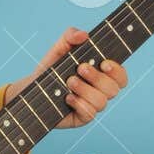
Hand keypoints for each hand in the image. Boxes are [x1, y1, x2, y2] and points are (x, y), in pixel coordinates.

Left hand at [3, 26, 127, 128]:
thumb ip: (70, 36)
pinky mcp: (82, 118)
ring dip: (86, 90)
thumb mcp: (59, 48)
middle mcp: (100, 91)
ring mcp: (92, 105)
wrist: (32, 87)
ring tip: (69, 82)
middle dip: (97, 78)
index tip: (104, 63)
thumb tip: (84, 35)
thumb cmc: (51, 68)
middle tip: (80, 68)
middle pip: (114, 89)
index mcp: (101, 74)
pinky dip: (79, 104)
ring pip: (102, 102)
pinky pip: (89, 114)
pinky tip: (67, 98)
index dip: (117, 71)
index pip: (120, 76)